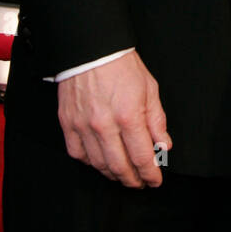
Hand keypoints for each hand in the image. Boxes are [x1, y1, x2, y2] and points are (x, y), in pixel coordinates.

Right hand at [57, 51, 171, 188]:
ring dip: (112, 174)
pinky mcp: (68, 123)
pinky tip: (99, 161)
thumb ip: (157, 121)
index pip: (142, 157)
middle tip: (140, 183)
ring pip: (98, 164)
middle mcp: (104, 125)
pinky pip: (77, 153)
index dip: (150, 174)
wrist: (91, 48)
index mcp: (128, 116)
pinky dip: (89, 162)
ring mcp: (83, 126)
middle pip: (120, 167)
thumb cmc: (121, 65)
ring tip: (122, 174)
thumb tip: (163, 146)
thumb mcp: (149, 89)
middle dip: (133, 180)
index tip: (155, 180)